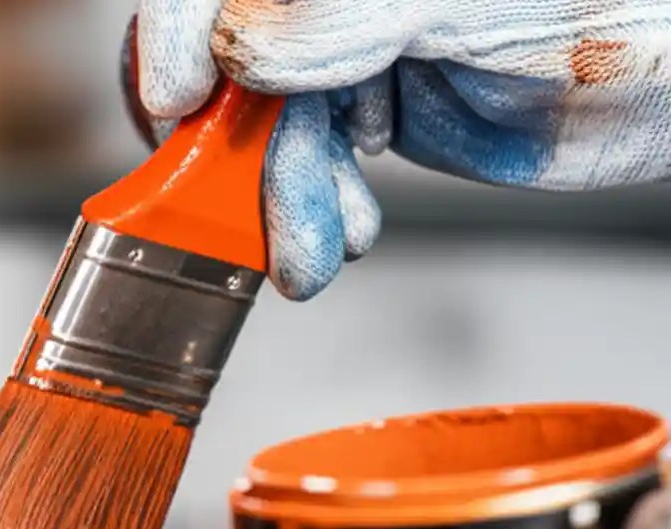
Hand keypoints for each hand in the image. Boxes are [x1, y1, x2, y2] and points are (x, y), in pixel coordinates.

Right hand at [134, 0, 670, 299]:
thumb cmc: (614, 5)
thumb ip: (340, 12)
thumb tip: (237, 48)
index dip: (176, 34)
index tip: (172, 103)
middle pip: (223, 63)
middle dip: (231, 150)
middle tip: (240, 211)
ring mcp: (344, 50)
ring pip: (257, 125)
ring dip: (272, 200)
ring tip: (312, 246)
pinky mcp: (369, 107)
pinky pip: (300, 164)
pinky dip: (303, 213)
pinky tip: (338, 234)